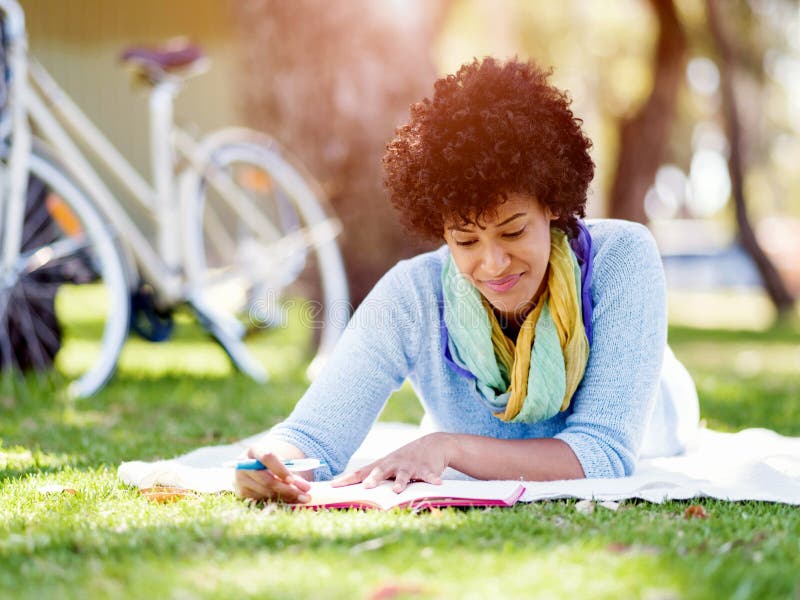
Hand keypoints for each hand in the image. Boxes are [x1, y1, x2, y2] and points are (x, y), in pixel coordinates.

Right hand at [233, 446, 311, 502]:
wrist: (257, 467)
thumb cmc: (273, 462)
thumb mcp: (281, 461)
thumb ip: (292, 471)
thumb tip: (306, 487)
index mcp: (255, 450)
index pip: (267, 458)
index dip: (281, 470)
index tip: (293, 480)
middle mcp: (244, 464)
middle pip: (267, 480)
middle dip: (289, 489)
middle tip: (306, 495)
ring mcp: (240, 480)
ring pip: (267, 492)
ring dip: (286, 497)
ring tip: (302, 497)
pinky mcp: (241, 493)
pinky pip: (263, 500)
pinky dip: (278, 500)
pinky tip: (290, 499)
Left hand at [331, 433, 451, 492]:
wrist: (433, 444)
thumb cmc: (405, 460)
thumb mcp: (389, 466)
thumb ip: (375, 477)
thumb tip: (355, 491)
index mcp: (382, 465)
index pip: (361, 473)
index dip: (347, 480)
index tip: (334, 486)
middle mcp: (394, 464)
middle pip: (381, 471)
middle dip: (373, 479)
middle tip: (367, 487)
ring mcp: (410, 466)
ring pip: (404, 475)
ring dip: (400, 482)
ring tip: (397, 491)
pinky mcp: (427, 468)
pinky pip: (430, 475)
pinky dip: (433, 480)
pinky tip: (438, 484)